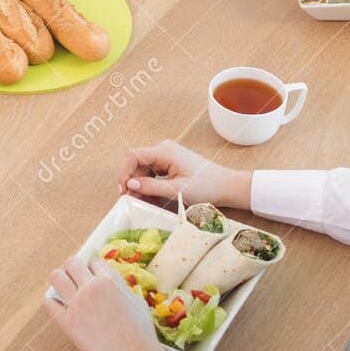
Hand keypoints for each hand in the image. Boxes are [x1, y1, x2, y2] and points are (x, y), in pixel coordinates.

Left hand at [44, 256, 170, 350]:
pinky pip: (49, 302)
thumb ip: (122, 288)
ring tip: (64, 289)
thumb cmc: (140, 333)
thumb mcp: (137, 301)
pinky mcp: (67, 322)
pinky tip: (58, 307)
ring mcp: (77, 304)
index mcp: (110, 280)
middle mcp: (91, 287)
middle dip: (73, 269)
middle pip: (72, 263)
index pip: (93, 261)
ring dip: (60, 280)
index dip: (93, 269)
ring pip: (56, 276)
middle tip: (75, 280)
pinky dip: (52, 302)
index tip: (92, 277)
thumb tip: (113, 283)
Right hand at [117, 139, 251, 209]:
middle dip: (130, 180)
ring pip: (143, 168)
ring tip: (140, 201)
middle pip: (136, 162)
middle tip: (130, 200)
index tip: (123, 191)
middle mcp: (163, 149)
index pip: (133, 156)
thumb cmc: (206, 187)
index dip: (123, 172)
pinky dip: (148, 184)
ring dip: (139, 184)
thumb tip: (130, 184)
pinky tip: (149, 197)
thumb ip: (151, 186)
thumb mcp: (176, 190)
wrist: (226, 186)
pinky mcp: (170, 163)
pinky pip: (152, 172)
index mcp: (165, 151)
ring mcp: (166, 155)